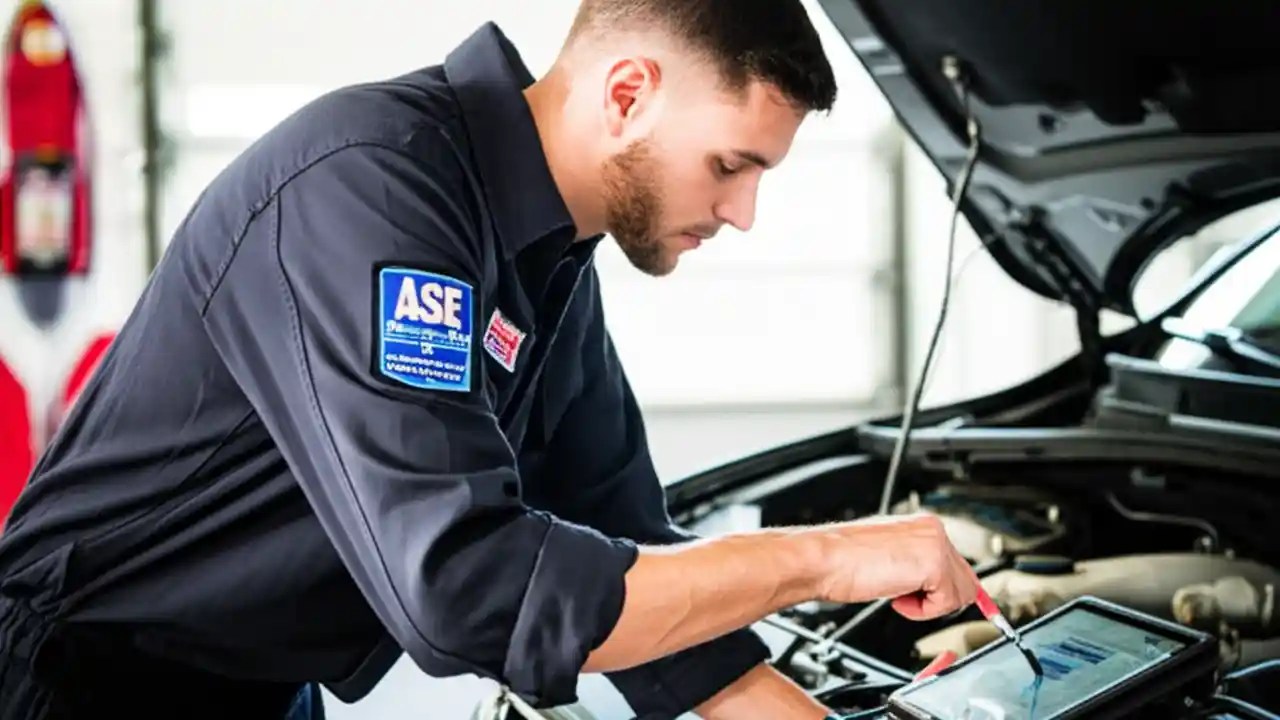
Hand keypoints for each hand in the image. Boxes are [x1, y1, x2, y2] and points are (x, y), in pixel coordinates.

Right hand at [813, 513, 978, 619]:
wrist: (824, 558)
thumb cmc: (842, 559)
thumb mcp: (888, 556)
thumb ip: (915, 564)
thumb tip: (933, 585)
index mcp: (922, 525)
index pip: (957, 563)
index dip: (945, 588)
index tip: (940, 600)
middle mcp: (933, 530)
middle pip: (967, 579)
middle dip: (939, 597)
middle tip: (906, 598)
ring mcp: (936, 545)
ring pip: (962, 593)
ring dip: (930, 604)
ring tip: (897, 595)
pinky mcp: (935, 565)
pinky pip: (947, 603)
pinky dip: (923, 611)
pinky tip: (897, 599)